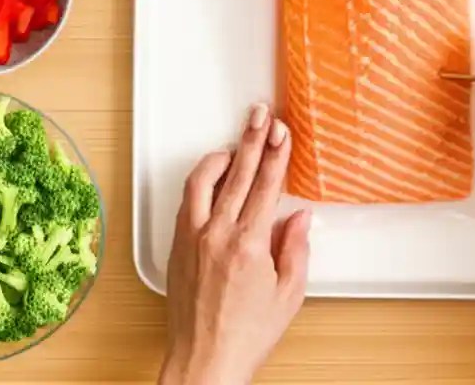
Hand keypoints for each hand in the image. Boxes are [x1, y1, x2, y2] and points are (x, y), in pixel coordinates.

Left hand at [161, 104, 310, 384]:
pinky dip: (201, 182)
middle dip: (252, 139)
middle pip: (238, 173)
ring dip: (221, 156)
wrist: (205, 362)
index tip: (281, 132)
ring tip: (235, 142)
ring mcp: (192, 238)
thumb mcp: (288, 294)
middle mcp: (217, 235)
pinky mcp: (177, 247)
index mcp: (249, 244)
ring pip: (204, 181)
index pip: (266, 185)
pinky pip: (188, 202)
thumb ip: (295, 249)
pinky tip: (211, 176)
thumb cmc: (246, 335)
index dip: (276, 154)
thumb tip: (297, 218)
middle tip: (260, 115)